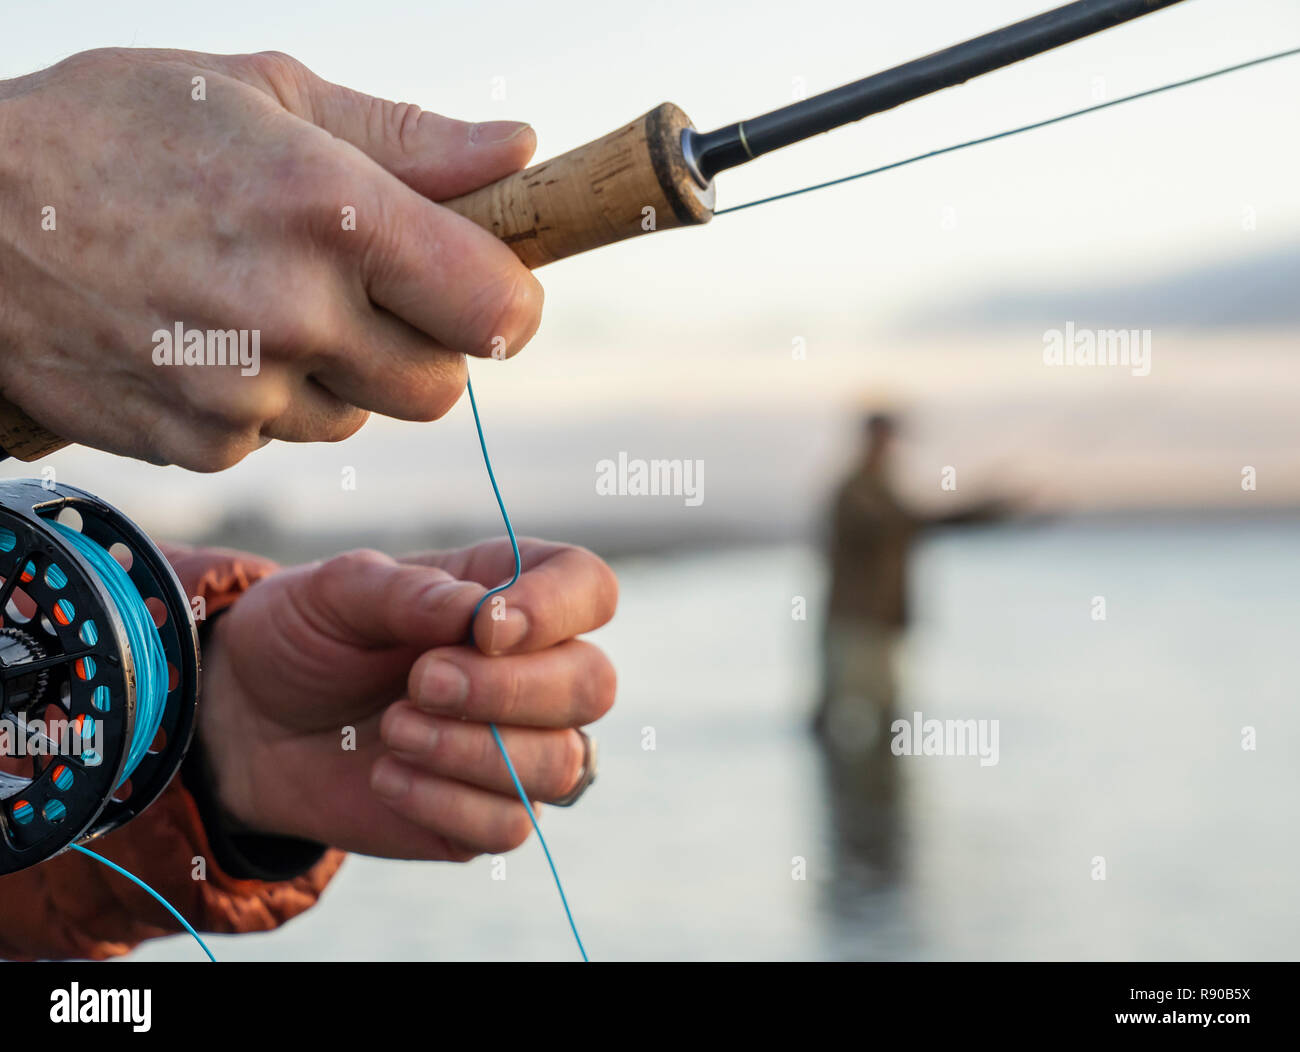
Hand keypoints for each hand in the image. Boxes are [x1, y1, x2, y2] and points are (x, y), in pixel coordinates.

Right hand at [0, 48, 542, 469]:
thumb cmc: (114, 133)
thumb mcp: (260, 92)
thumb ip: (407, 137)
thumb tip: (518, 150)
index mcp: (327, 211)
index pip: (495, 308)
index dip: (507, 301)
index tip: (488, 284)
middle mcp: (292, 313)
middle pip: (442, 386)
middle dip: (426, 345)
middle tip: (369, 289)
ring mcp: (242, 392)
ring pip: (363, 416)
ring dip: (343, 372)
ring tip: (263, 301)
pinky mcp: (201, 444)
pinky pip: (284, 439)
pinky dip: (270, 402)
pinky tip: (210, 339)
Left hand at [197, 540, 616, 859]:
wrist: (251, 721)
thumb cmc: (306, 636)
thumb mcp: (336, 591)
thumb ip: (407, 590)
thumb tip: (476, 611)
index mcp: (513, 594)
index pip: (589, 589)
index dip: (557, 609)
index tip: (484, 628)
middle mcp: (536, 669)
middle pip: (593, 684)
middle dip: (508, 689)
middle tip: (420, 682)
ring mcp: (521, 747)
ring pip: (563, 763)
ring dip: (473, 750)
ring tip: (392, 730)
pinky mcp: (488, 814)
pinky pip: (511, 826)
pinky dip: (446, 804)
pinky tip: (386, 777)